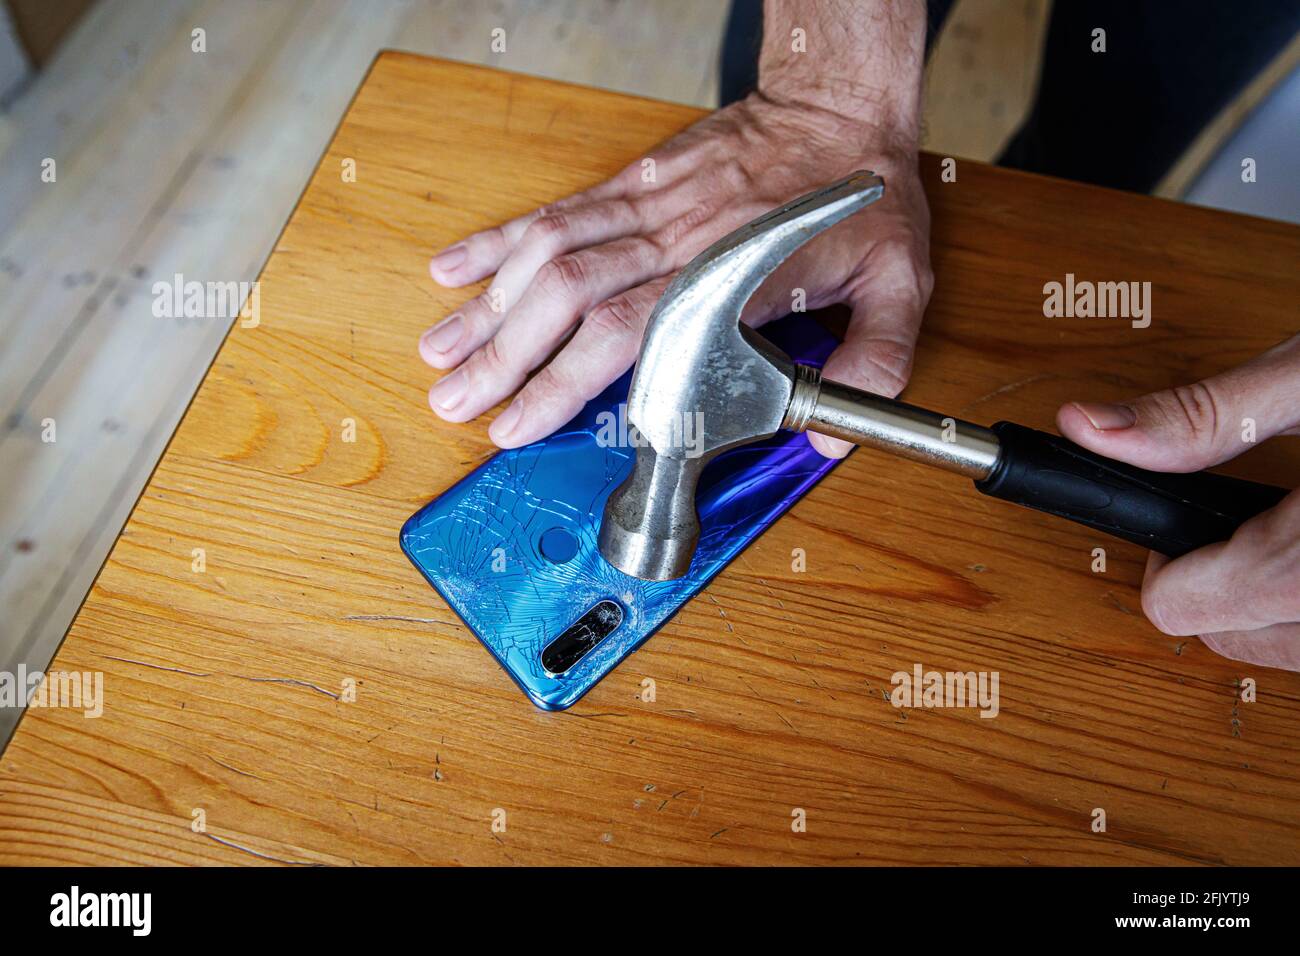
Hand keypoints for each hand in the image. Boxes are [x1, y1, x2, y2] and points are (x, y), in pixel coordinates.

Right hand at [419, 0, 930, 456]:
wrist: (839, 103)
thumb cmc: (864, 198)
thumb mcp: (899, 282)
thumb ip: (875, 358)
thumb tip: (828, 437)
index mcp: (728, 273)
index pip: (625, 334)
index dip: (562, 381)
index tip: (517, 424)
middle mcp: (675, 238)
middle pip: (565, 297)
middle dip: (502, 355)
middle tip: (451, 400)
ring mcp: (645, 203)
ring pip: (547, 253)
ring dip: (487, 304)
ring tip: (438, 349)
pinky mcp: (632, 179)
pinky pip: (555, 208)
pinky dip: (498, 239)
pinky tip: (453, 267)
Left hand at [1057, 334, 1299, 669]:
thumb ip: (1200, 414)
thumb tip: (1088, 427)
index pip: (1181, 609)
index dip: (1162, 559)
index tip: (1172, 518)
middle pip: (1231, 639)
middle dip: (1216, 584)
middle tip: (1236, 521)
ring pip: (1284, 648)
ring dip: (1264, 601)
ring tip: (1282, 529)